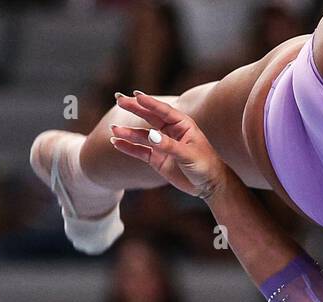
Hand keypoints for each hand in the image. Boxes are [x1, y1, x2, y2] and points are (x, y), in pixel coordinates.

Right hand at [109, 91, 229, 200]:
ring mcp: (162, 144)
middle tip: (118, 99)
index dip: (150, 103)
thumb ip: (169, 145)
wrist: (209, 186)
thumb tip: (150, 135)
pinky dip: (128, 147)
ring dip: (128, 132)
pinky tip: (116, 142)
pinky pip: (140, 151)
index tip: (136, 95)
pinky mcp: (157, 158)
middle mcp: (170, 131)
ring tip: (114, 129)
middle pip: (149, 117)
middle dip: (134, 108)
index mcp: (182, 124)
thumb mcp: (188, 155)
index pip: (163, 111)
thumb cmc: (205, 165)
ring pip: (142, 135)